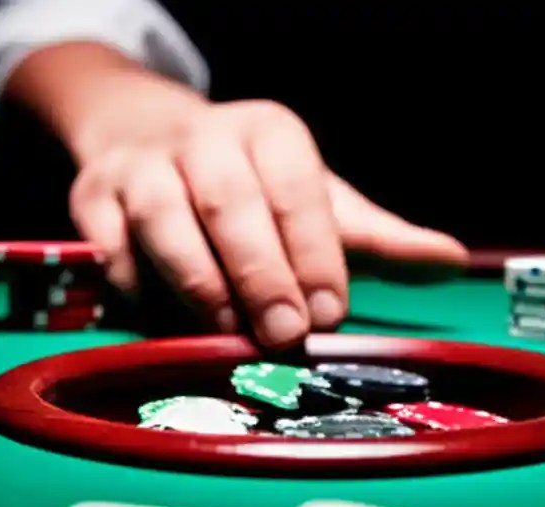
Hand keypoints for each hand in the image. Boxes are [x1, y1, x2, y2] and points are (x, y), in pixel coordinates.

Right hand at [69, 98, 466, 348]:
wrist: (147, 143)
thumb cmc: (250, 190)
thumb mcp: (317, 205)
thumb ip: (378, 241)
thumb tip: (453, 263)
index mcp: (269, 133)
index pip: (295, 187)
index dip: (313, 250)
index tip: (329, 312)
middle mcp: (203, 139)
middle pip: (230, 201)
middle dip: (261, 271)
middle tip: (285, 335)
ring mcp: (140, 167)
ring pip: (164, 219)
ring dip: (198, 280)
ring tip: (228, 329)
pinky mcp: (91, 200)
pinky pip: (112, 249)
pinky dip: (138, 288)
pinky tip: (166, 323)